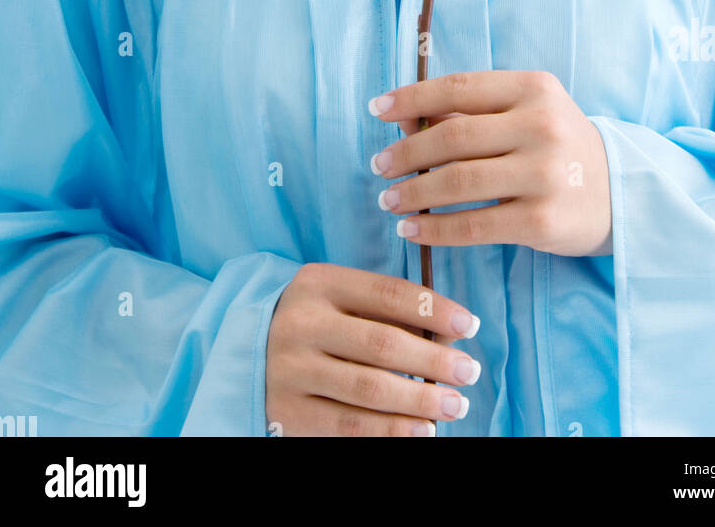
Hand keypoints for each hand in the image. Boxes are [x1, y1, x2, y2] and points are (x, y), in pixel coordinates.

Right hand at [265, 262, 481, 435]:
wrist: (244, 351)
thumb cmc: (314, 321)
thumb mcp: (340, 298)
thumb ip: (388, 311)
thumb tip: (449, 334)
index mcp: (319, 282)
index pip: (388, 293)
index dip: (435, 309)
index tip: (470, 325)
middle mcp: (301, 323)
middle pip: (382, 344)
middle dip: (435, 360)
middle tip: (470, 372)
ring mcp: (291, 370)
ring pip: (370, 389)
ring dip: (421, 400)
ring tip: (456, 405)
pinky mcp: (288, 412)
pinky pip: (350, 426)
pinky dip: (393, 431)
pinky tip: (423, 430)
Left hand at [368, 70, 612, 257]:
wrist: (620, 193)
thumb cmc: (558, 146)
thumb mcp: (526, 112)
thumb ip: (471, 110)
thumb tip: (403, 117)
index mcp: (533, 88)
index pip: (459, 87)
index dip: (411, 97)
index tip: (376, 110)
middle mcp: (541, 125)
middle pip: (453, 136)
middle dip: (406, 152)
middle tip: (379, 165)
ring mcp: (544, 173)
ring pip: (458, 182)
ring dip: (413, 192)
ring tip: (389, 199)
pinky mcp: (541, 220)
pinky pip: (473, 226)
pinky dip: (434, 229)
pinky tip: (412, 229)